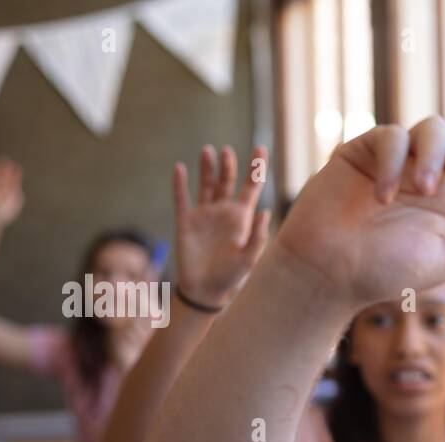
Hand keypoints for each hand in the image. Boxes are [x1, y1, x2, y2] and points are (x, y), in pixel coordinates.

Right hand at [173, 145, 270, 308]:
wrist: (205, 290)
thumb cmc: (231, 277)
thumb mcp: (249, 258)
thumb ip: (257, 236)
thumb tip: (264, 211)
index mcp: (241, 218)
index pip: (251, 187)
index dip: (256, 168)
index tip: (261, 149)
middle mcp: (223, 212)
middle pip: (227, 181)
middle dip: (228, 166)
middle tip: (227, 151)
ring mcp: (204, 215)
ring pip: (205, 185)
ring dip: (207, 168)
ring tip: (208, 151)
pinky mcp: (185, 221)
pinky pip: (181, 198)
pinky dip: (180, 184)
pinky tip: (180, 168)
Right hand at [273, 117, 444, 308]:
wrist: (328, 273)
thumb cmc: (381, 274)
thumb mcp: (442, 263)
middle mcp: (428, 177)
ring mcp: (397, 161)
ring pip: (432, 129)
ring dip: (433, 156)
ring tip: (419, 190)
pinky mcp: (365, 151)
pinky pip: (391, 136)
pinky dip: (393, 162)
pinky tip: (381, 194)